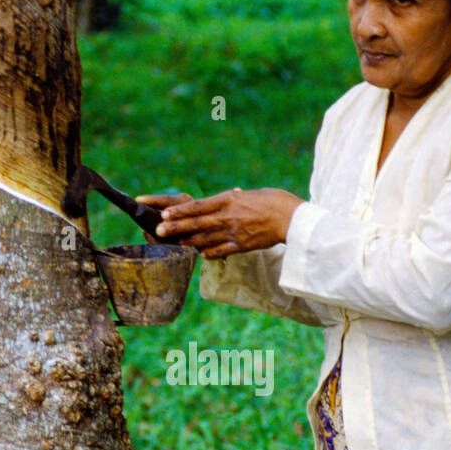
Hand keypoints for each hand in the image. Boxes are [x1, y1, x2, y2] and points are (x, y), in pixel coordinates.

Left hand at [140, 187, 302, 257]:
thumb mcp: (252, 194)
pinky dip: (209, 253)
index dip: (180, 211)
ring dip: (187, 241)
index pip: (198, 206)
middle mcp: (228, 216)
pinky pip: (221, 250)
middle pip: (197, 222)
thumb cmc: (275, 201)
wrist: (292, 218)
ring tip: (173, 244)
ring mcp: (234, 232)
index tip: (165, 214)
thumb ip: (236, 198)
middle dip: (176, 227)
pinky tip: (199, 254)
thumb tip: (231, 195)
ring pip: (205, 238)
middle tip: (158, 230)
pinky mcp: (242, 245)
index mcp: (229, 200)